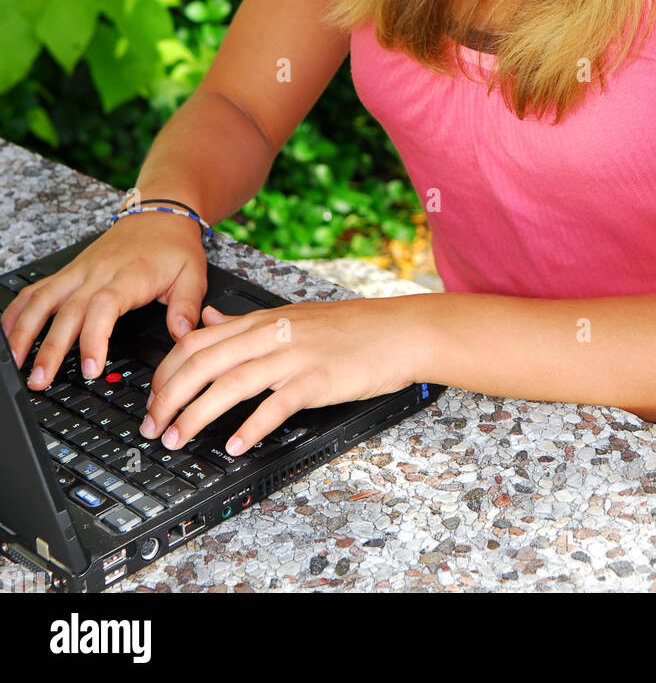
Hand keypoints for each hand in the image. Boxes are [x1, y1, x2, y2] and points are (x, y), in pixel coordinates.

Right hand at [0, 213, 207, 387]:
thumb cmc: (174, 247)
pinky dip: (18, 309)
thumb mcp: (193, 274)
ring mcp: (79, 271)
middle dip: (50, 348)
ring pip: (43, 299)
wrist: (160, 213)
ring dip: (24, 330)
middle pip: (67, 310)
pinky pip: (37, 289)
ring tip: (13, 362)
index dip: (93, 337)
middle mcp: (98, 273)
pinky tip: (5, 331)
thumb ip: (187, 307)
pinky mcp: (69, 271)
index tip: (90, 367)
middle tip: (40, 380)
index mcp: (129, 276)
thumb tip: (181, 335)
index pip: (103, 307)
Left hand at [139, 294, 429, 455]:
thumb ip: (245, 323)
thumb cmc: (350, 328)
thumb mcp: (292, 315)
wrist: (398, 330)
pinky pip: (276, 405)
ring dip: (197, 416)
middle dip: (170, 398)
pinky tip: (235, 446)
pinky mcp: (317, 380)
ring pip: (230, 384)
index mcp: (263, 320)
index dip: (166, 372)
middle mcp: (272, 335)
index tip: (152, 399)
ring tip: (179, 439)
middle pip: (204, 363)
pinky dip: (251, 427)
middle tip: (153, 427)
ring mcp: (294, 356)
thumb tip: (208, 320)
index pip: (197, 341)